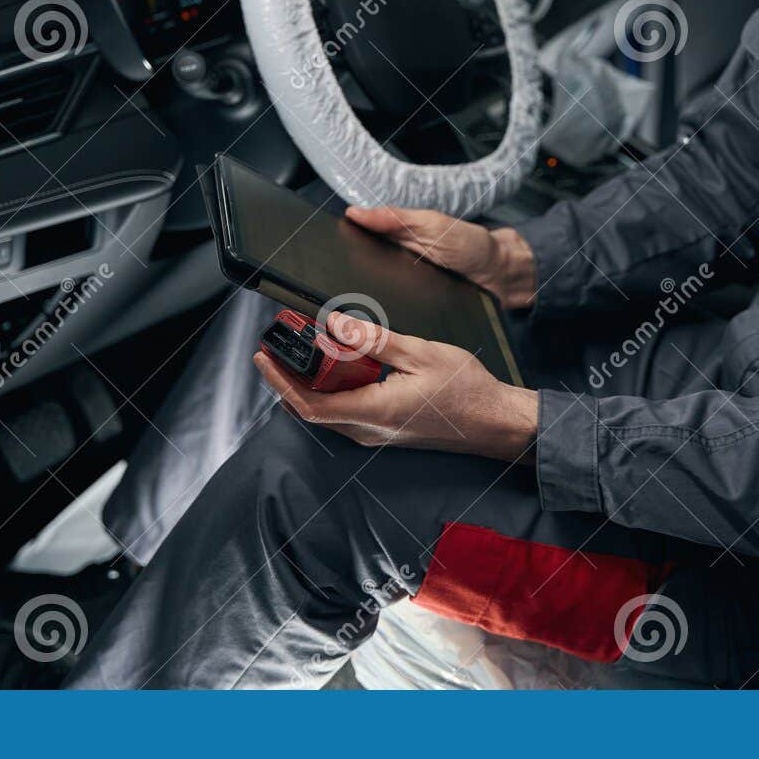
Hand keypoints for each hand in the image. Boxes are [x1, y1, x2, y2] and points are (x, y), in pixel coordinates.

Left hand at [253, 311, 539, 461]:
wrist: (494, 422)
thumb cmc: (466, 390)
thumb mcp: (420, 353)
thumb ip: (374, 340)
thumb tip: (335, 324)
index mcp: (374, 411)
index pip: (309, 404)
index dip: (280, 381)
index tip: (263, 356)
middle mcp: (369, 430)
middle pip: (311, 409)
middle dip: (288, 378)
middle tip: (279, 346)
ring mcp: (376, 433)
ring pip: (327, 412)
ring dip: (309, 384)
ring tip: (303, 351)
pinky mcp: (385, 430)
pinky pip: (345, 413)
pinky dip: (332, 390)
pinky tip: (337, 367)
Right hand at [345, 204, 536, 309]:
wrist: (502, 276)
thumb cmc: (470, 245)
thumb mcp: (431, 223)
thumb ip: (395, 218)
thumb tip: (354, 211)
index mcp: (393, 240)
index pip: (356, 245)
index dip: (338, 250)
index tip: (320, 255)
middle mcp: (393, 268)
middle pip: (359, 276)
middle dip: (345, 282)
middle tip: (330, 287)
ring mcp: (403, 293)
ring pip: (374, 299)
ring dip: (364, 303)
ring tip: (347, 307)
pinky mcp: (414, 314)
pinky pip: (394, 316)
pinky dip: (386, 318)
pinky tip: (375, 322)